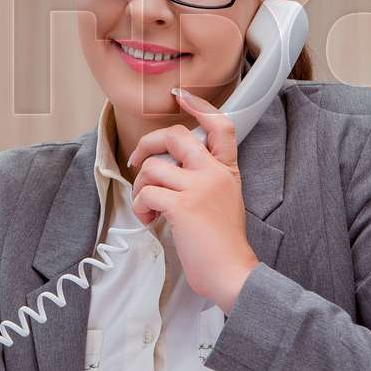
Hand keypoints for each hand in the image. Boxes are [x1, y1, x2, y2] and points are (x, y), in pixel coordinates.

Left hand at [126, 87, 258, 310]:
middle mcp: (215, 173)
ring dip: (141, 187)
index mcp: (227, 171)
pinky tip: (150, 220)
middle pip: (176, 136)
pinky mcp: (183, 206)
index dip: (199, 106)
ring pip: (153, 168)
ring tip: (148, 208)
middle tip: (137, 162)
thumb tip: (168, 170)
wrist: (232, 273)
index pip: (220, 126)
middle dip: (148, 144)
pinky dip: (141, 207)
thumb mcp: (224, 201)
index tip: (181, 96)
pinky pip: (147, 193)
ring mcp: (199, 187)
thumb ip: (204, 179)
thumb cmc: (223, 245)